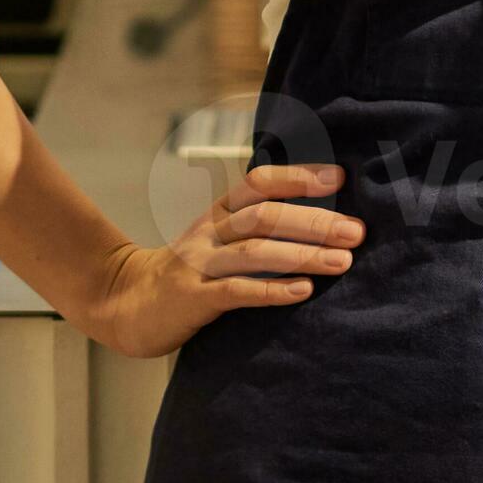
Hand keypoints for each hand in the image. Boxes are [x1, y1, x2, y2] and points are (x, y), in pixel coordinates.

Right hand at [68, 163, 360, 358]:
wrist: (126, 305)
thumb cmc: (187, 275)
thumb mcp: (215, 243)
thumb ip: (254, 231)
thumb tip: (318, 222)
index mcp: (217, 214)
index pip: (258, 183)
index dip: (298, 177)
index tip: (339, 178)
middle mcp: (208, 233)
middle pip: (264, 217)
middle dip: (314, 222)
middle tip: (356, 231)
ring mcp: (198, 264)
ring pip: (254, 251)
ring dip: (303, 254)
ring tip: (342, 261)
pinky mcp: (192, 299)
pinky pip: (236, 291)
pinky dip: (273, 290)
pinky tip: (303, 291)